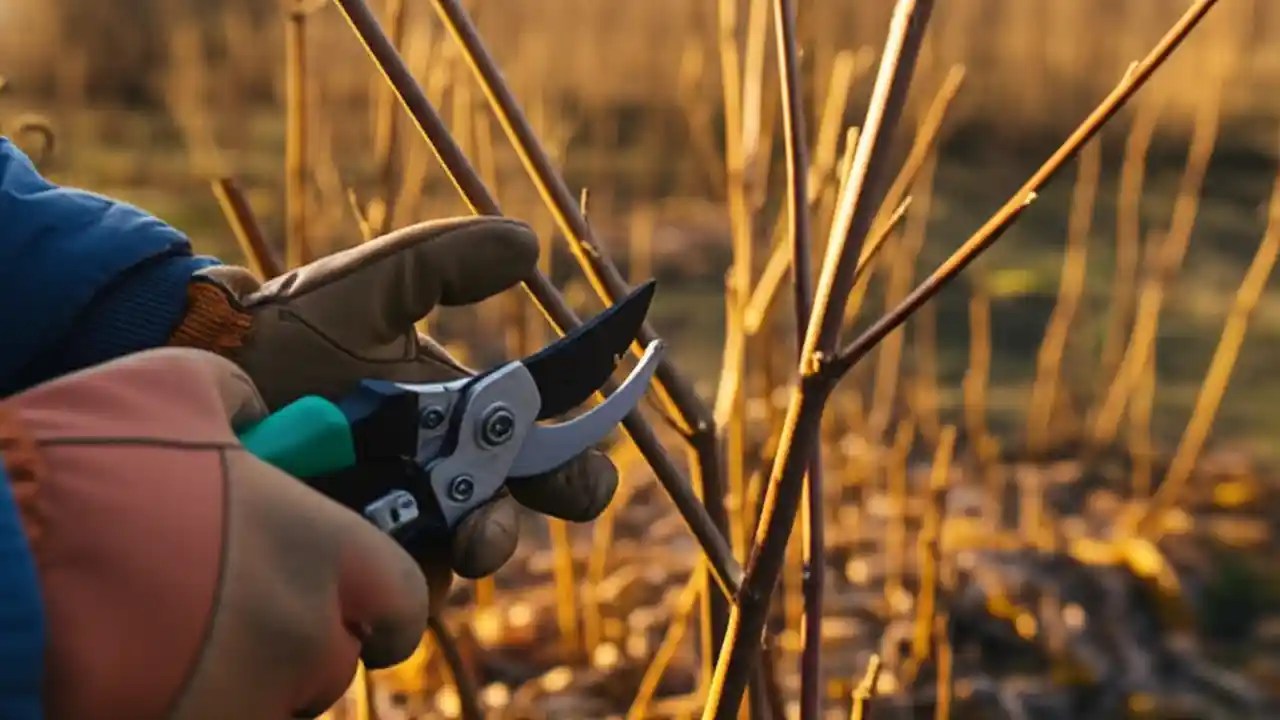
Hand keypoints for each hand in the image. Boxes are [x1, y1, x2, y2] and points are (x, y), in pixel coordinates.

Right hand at [2, 348, 427, 718]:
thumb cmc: (88, 462)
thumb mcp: (173, 387)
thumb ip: (240, 398)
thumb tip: (258, 416)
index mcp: (321, 550)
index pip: (405, 602)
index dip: (393, 606)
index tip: (374, 609)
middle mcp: (300, 635)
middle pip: (335, 658)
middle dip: (305, 638)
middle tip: (246, 602)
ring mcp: (242, 700)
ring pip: (273, 701)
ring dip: (248, 673)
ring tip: (180, 625)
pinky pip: (213, 719)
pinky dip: (195, 700)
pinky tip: (140, 658)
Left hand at [170, 217, 618, 588]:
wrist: (203, 372)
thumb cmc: (292, 329)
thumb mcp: (372, 288)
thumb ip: (445, 261)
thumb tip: (528, 244)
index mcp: (464, 421)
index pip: (545, 450)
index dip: (580, 459)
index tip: (588, 456)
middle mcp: (442, 480)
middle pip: (513, 516)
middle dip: (516, 525)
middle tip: (495, 520)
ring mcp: (397, 525)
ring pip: (456, 565)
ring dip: (466, 553)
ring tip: (448, 536)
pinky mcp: (349, 563)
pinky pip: (391, 599)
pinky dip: (394, 592)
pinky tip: (372, 559)